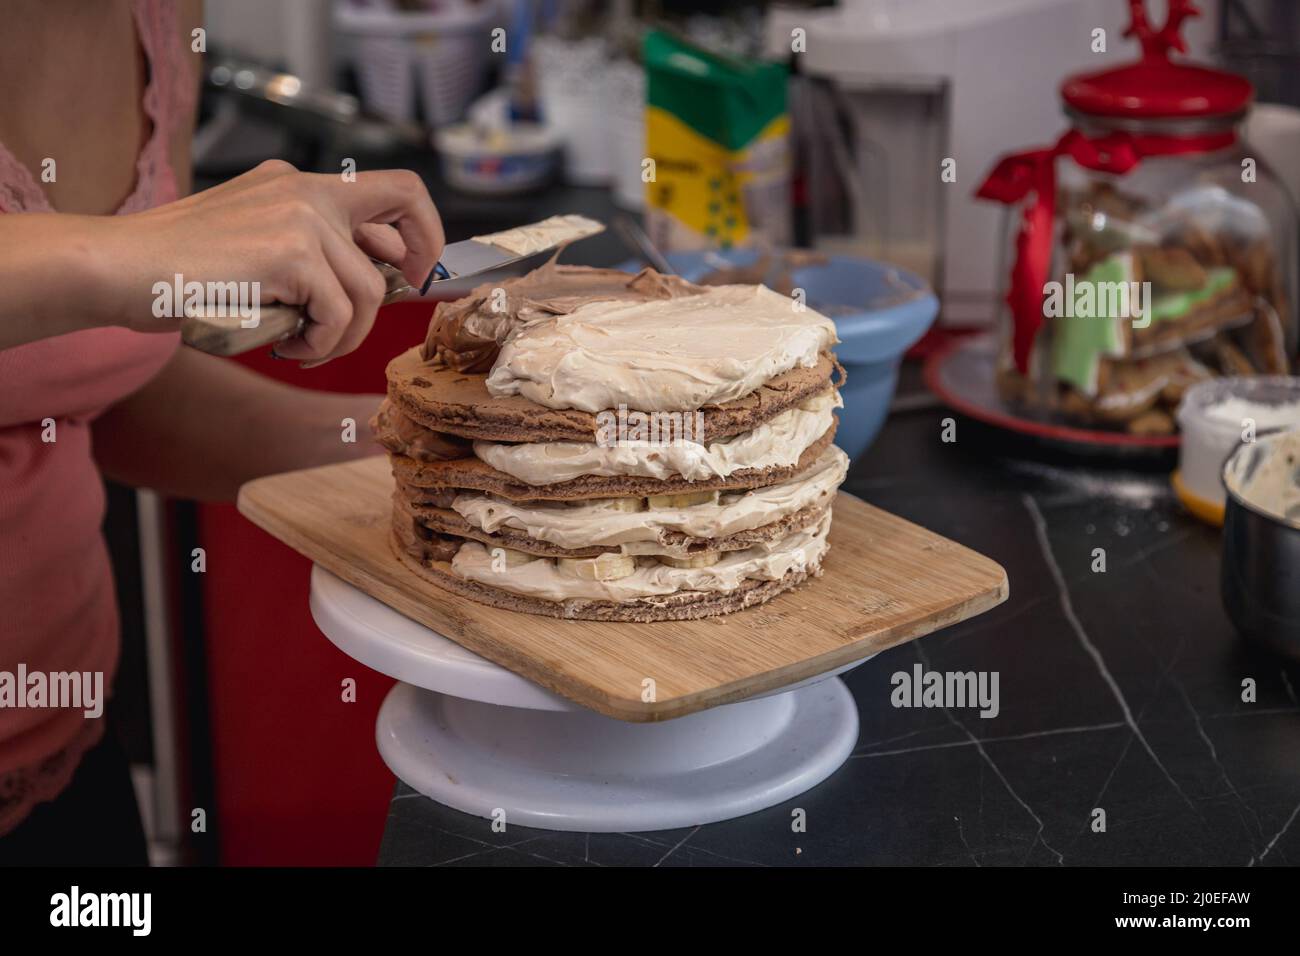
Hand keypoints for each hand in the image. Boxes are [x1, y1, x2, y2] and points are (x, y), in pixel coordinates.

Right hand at [96, 159, 443, 362]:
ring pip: (368, 292)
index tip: (414, 272)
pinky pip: (339, 315)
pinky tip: (287, 346)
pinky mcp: (291, 253)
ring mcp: (301, 218)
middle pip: (396, 237)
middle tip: (359, 322)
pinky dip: (321, 343)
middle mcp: (307, 191)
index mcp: (298, 184)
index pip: (395, 187)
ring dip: (343, 335)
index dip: (423, 230)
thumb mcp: (257, 250)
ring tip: (301, 346)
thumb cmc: (179, 270)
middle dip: (394, 287)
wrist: (119, 267)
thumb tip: (376, 279)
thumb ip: (311, 255)